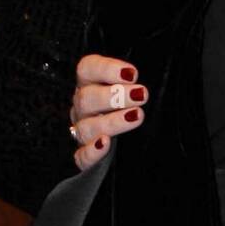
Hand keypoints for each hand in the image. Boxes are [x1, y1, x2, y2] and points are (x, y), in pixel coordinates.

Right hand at [70, 54, 147, 170]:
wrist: (128, 143)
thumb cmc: (130, 106)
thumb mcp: (132, 88)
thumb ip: (133, 81)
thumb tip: (143, 79)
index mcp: (90, 84)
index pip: (87, 69)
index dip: (106, 69)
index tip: (132, 74)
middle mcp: (83, 107)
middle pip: (86, 98)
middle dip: (114, 96)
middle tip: (141, 95)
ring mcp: (82, 132)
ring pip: (87, 127)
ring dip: (112, 121)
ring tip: (137, 116)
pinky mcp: (84, 157)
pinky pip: (81, 156)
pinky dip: (92, 151)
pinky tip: (106, 144)